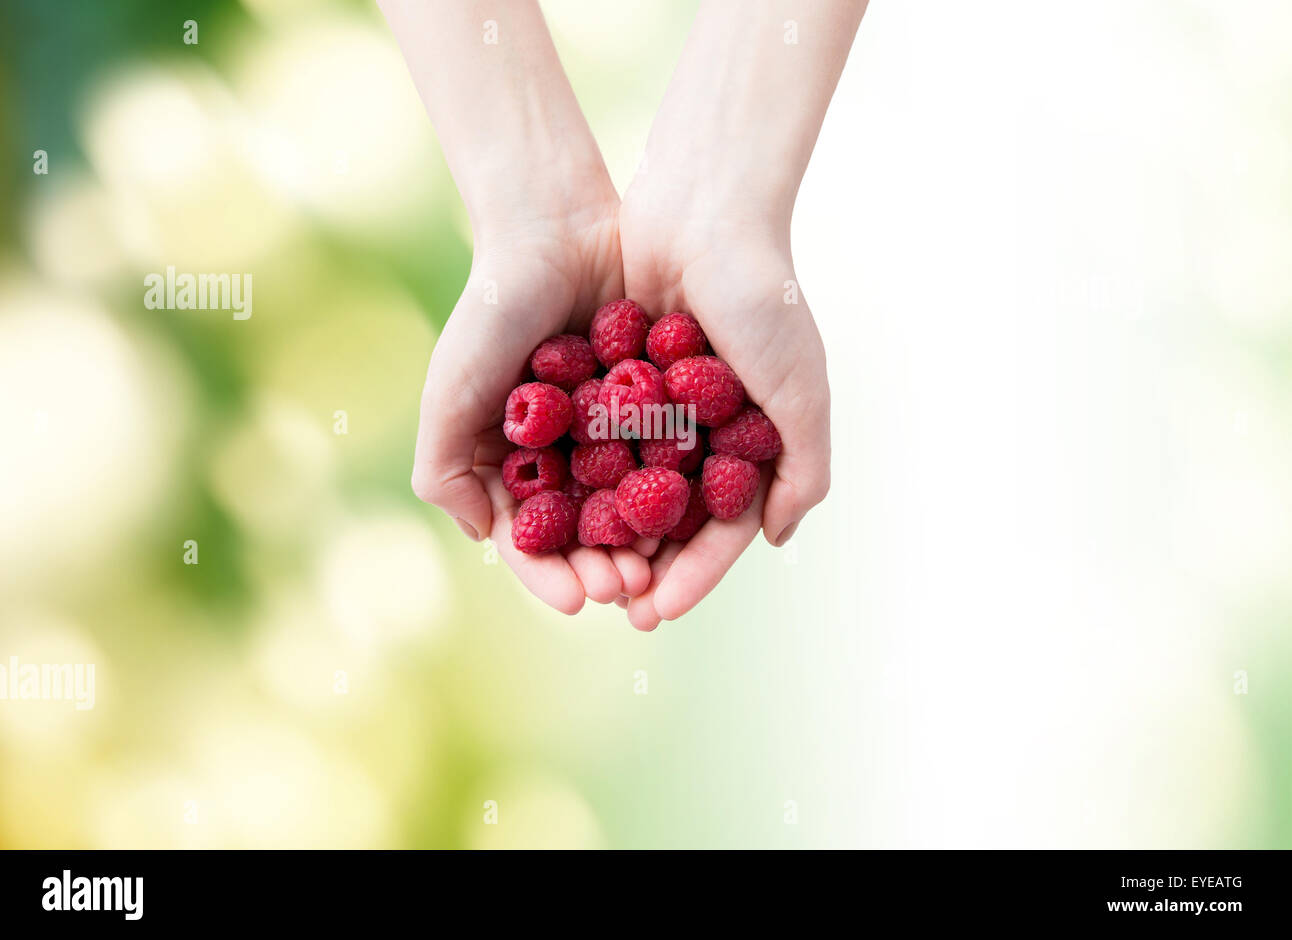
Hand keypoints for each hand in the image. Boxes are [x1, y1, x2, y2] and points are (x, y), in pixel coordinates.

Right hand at [410, 202, 656, 613]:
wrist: (554, 230)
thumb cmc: (490, 311)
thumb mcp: (451, 393)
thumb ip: (446, 470)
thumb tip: (483, 539)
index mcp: (513, 461)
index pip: (532, 538)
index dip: (552, 575)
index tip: (579, 602)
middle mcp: (564, 454)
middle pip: (587, 531)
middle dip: (606, 568)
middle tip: (630, 588)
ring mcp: (612, 430)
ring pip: (633, 504)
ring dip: (646, 542)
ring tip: (662, 565)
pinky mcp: (657, 402)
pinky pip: (672, 456)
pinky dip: (681, 490)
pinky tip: (695, 517)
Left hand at [616, 188, 829, 629]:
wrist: (704, 210)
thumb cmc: (764, 298)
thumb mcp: (801, 390)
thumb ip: (801, 468)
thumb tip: (774, 538)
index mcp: (748, 441)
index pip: (720, 527)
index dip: (693, 575)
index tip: (659, 612)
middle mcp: (700, 430)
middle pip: (666, 518)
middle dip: (640, 564)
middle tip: (610, 603)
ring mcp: (654, 405)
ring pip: (623, 487)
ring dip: (602, 532)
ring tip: (576, 570)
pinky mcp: (612, 376)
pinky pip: (590, 438)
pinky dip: (573, 474)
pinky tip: (547, 510)